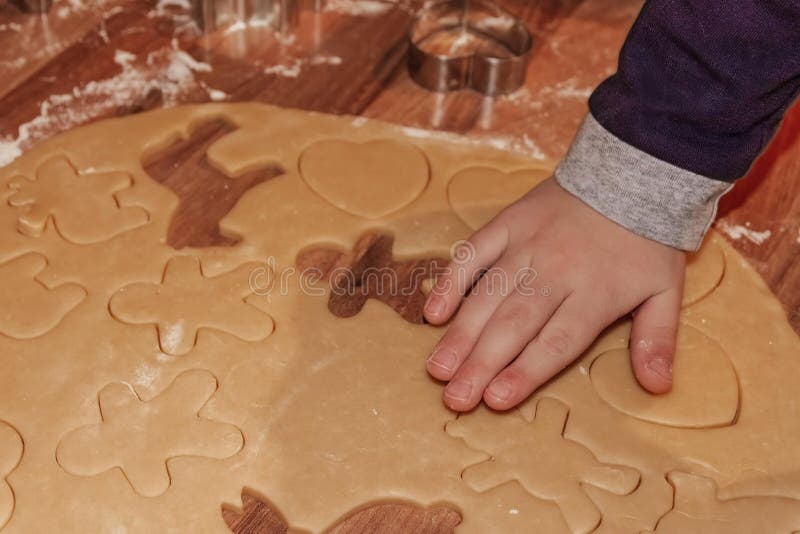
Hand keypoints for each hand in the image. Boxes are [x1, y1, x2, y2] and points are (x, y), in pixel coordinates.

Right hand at [424, 177, 685, 411]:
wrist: (630, 171)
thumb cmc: (645, 239)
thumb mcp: (666, 290)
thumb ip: (657, 339)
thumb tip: (657, 387)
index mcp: (594, 293)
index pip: (555, 341)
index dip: (525, 372)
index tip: (496, 400)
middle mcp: (554, 272)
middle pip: (513, 324)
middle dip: (481, 363)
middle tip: (455, 398)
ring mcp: (525, 246)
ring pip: (487, 295)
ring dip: (461, 333)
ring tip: (437, 368)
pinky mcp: (507, 225)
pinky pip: (473, 253)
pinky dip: (452, 282)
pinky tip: (434, 314)